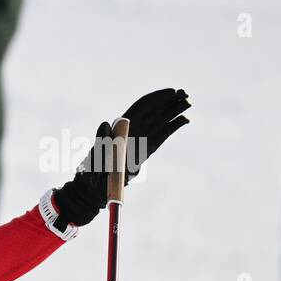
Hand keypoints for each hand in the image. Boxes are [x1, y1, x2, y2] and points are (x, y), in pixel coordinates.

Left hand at [51, 88, 190, 228]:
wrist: (95, 188)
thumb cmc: (92, 169)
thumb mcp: (95, 152)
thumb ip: (101, 138)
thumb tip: (105, 123)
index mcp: (121, 127)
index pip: (141, 108)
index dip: (156, 98)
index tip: (171, 92)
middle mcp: (132, 131)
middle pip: (154, 112)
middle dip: (168, 101)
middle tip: (185, 93)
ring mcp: (140, 140)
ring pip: (160, 122)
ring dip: (174, 111)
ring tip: (188, 102)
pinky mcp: (146, 151)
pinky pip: (162, 136)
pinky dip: (173, 126)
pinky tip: (185, 119)